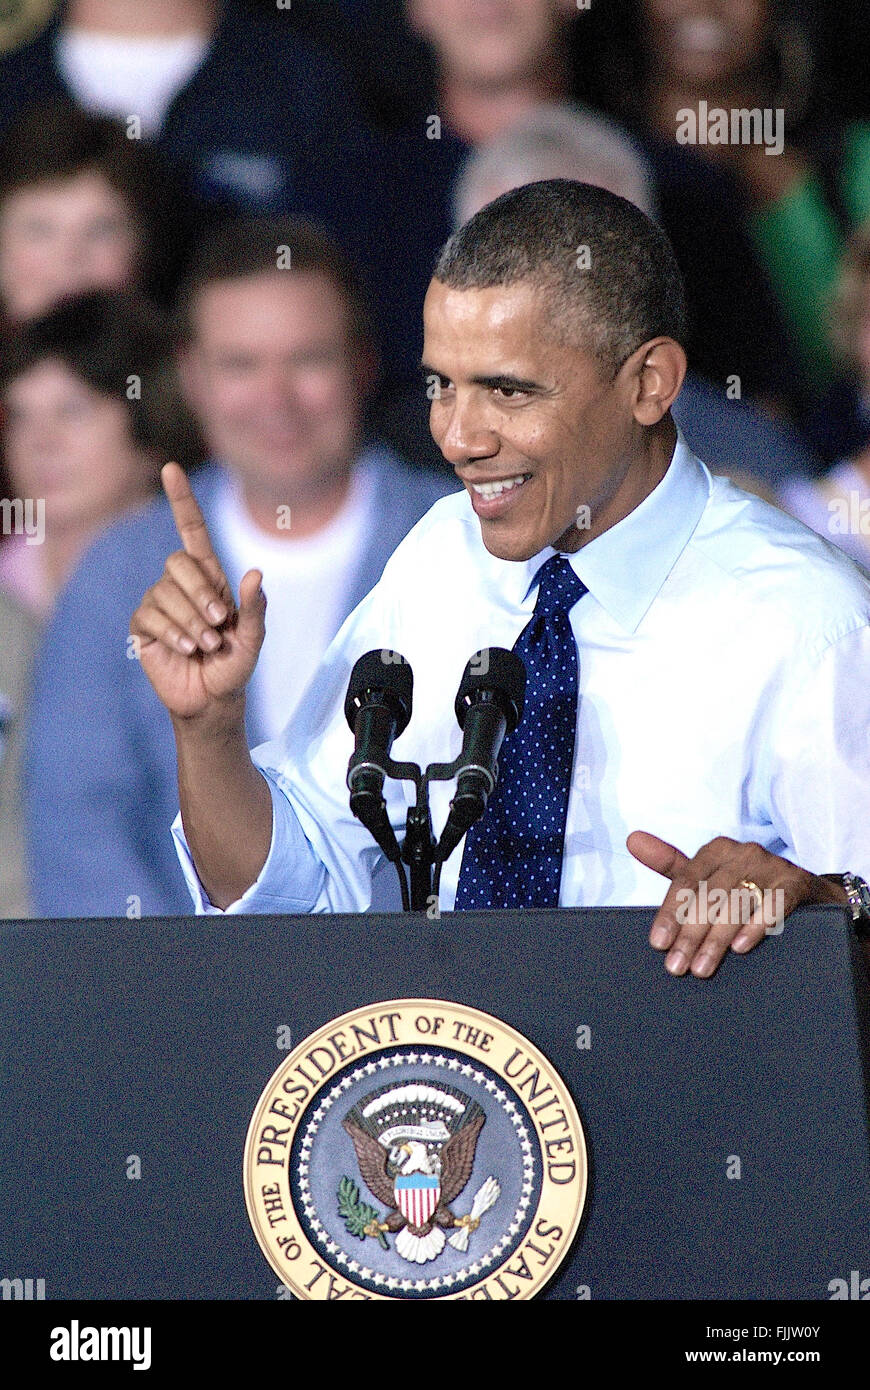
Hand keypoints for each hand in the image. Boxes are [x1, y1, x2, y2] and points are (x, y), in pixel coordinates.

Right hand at [130, 463, 266, 722]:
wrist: (212, 701)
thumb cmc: (234, 668)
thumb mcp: (254, 640)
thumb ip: (256, 609)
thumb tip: (256, 574)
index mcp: (210, 579)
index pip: (191, 532)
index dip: (181, 501)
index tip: (171, 469)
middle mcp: (182, 586)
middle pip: (178, 562)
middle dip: (201, 593)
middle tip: (219, 625)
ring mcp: (159, 604)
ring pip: (165, 590)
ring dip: (191, 621)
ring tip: (206, 646)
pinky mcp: (143, 626)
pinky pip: (150, 614)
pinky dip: (173, 632)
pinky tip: (186, 648)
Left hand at [626, 831, 847, 978]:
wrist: (805, 894)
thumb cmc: (745, 886)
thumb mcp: (708, 875)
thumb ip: (671, 863)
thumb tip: (632, 839)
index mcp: (716, 850)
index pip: (685, 881)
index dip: (670, 913)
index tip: (658, 944)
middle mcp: (743, 852)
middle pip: (710, 895)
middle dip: (690, 934)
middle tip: (677, 966)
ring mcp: (772, 865)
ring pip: (738, 902)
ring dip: (717, 938)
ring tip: (702, 968)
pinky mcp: (797, 882)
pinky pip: (775, 903)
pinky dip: (757, 925)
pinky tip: (740, 947)